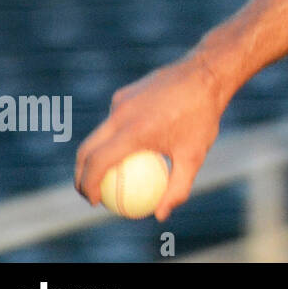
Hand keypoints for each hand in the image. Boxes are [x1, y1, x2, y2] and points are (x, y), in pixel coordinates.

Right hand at [74, 54, 226, 220]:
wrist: (206, 73)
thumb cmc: (203, 117)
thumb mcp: (195, 155)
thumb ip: (177, 188)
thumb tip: (161, 215)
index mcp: (132, 131)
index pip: (97, 164)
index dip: (87, 186)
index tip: (94, 202)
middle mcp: (120, 114)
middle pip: (87, 150)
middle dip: (81, 175)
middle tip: (90, 193)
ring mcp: (120, 101)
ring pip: (98, 133)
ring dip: (97, 155)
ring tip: (109, 173)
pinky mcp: (124, 93)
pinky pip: (113, 120)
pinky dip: (114, 136)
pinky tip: (132, 147)